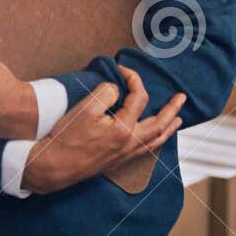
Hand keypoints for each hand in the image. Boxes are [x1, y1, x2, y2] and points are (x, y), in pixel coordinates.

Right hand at [21, 66, 183, 193]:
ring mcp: (124, 155)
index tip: (122, 69)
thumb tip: (117, 89)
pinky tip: (153, 138)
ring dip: (168, 128)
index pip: (139, 98)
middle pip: (159, 125)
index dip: (133, 79)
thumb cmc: (67, 137)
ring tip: (177, 120)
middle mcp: (129, 144)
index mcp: (124, 129)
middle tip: (181, 98)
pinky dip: (155, 141)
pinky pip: (145, 150)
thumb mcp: (85, 108)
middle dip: (172, 109)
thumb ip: (106, 93)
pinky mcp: (116, 162)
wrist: (53, 166)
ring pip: (155, 141)